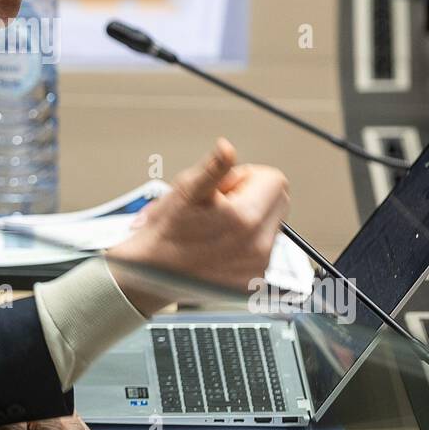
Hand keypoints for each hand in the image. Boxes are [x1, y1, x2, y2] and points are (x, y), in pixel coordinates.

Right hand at [107, 138, 289, 314]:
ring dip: (251, 220)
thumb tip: (227, 148)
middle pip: (279, 201)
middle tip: (220, 206)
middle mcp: (259, 247)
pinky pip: (263, 248)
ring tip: (217, 228)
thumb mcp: (185, 190)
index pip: (275, 180)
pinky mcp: (253, 281)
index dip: (247, 178)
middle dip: (254, 196)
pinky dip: (247, 242)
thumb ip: (214, 167)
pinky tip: (220, 245)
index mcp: (246, 219)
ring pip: (271, 224)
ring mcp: (257, 267)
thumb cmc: (164, 231)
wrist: (150, 274)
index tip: (224, 189)